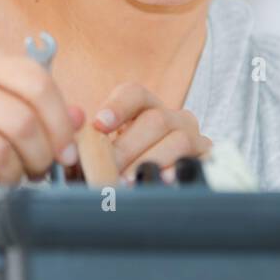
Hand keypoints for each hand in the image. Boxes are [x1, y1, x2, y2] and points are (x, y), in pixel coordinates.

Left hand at [91, 82, 211, 181]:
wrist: (160, 186)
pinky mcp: (207, 160)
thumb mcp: (107, 151)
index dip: (117, 106)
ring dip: (150, 161)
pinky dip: (179, 170)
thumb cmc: (125, 167)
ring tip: (129, 180)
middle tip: (108, 170)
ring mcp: (194, 137)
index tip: (99, 125)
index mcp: (145, 108)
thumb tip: (72, 133)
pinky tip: (162, 181)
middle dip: (128, 147)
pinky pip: (199, 160)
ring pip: (178, 139)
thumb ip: (88, 144)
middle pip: (155, 119)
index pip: (134, 94)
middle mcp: (173, 117)